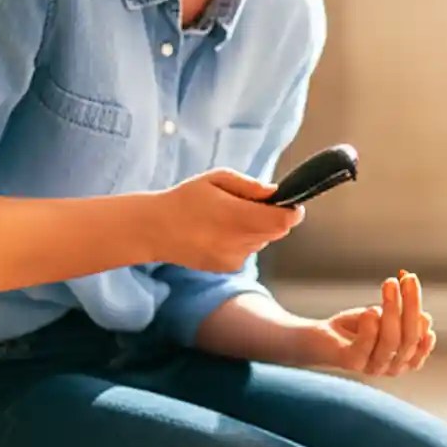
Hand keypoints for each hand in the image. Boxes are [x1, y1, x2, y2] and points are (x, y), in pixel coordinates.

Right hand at [152, 168, 303, 272]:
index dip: (292, 211)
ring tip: (228, 217)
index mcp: (236, 216)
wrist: (155, 230)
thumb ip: (249, 185)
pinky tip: (220, 232)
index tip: (289, 202)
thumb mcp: (216, 178)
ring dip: (257, 229)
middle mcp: (238, 241)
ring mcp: (234, 257)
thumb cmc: (186, 198)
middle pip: (278, 231)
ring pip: (263, 241)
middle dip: (274, 217)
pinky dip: (243, 241)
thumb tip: (275, 192)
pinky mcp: (228, 267)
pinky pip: (248, 251)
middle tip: (252, 204)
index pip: (283, 221)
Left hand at [298, 270, 435, 375]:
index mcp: (401, 360)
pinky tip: (369, 310)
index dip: (424, 327)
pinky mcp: (352, 362)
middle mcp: (389, 368)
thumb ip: (403, 317)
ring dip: (392, 308)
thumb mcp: (384, 317)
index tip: (424, 306)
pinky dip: (370, 326)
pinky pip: (366, 345)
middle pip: (409, 339)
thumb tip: (426, 318)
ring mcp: (371, 367)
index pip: (419, 346)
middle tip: (408, 279)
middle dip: (411, 306)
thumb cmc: (355, 326)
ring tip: (389, 283)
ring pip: (391, 341)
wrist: (317, 336)